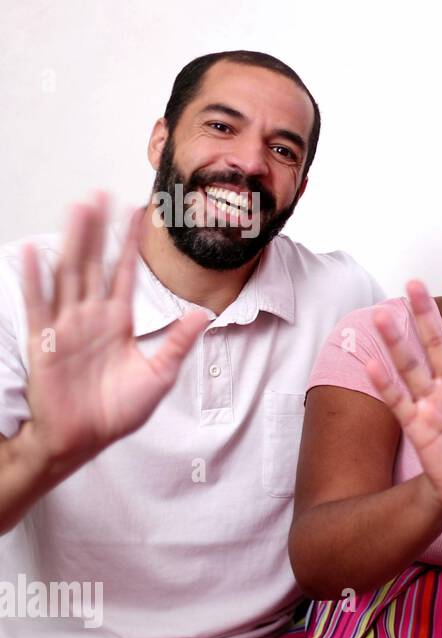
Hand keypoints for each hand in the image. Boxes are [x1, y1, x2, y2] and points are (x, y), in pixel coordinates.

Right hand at [21, 193, 206, 467]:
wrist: (85, 439)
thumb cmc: (118, 410)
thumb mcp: (159, 374)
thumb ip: (177, 341)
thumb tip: (205, 313)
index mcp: (119, 321)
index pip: (125, 273)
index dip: (130, 244)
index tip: (137, 213)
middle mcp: (92, 317)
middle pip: (94, 263)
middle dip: (98, 229)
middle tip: (99, 193)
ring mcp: (67, 326)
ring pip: (69, 274)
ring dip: (72, 241)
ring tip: (75, 208)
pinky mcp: (46, 343)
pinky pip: (40, 306)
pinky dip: (36, 279)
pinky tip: (35, 251)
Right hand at [367, 280, 441, 513]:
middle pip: (435, 345)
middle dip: (424, 315)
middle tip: (411, 283)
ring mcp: (430, 403)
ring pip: (412, 366)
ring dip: (397, 342)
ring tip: (383, 315)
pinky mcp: (416, 425)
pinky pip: (399, 401)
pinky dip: (385, 384)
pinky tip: (372, 363)